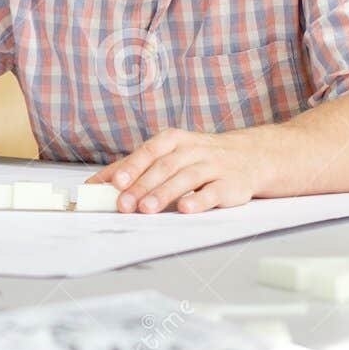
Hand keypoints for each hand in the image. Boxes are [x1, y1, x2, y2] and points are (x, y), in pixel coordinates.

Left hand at [86, 128, 268, 213]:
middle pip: (163, 167)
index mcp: (173, 140)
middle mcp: (193, 150)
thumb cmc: (199, 157)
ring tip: (146, 209)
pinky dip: (199, 200)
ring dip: (164, 194)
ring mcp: (213, 166)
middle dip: (141, 186)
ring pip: (185, 178)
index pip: (148, 152)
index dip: (131, 167)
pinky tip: (185, 208)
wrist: (252, 156)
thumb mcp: (169, 154)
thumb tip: (97, 183)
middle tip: (123, 204)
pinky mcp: (231, 184)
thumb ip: (135, 168)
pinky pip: (214, 192)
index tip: (114, 183)